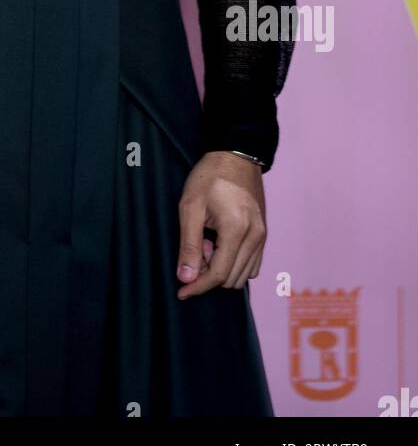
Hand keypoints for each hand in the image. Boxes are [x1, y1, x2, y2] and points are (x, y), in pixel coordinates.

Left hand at [175, 151, 266, 299]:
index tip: (181, 291)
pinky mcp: (264, 233)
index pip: (219, 274)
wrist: (236, 154)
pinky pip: (251, 264)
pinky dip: (234, 263)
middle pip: (232, 278)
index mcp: (237, 229)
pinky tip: (220, 243)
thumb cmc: (209, 177)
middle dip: (209, 272)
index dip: (198, 286)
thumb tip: (186, 278)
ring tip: (207, 241)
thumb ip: (188, 244)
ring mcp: (263, 236)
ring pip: (243, 275)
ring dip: (222, 268)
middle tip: (195, 245)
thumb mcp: (190, 207)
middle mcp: (256, 237)